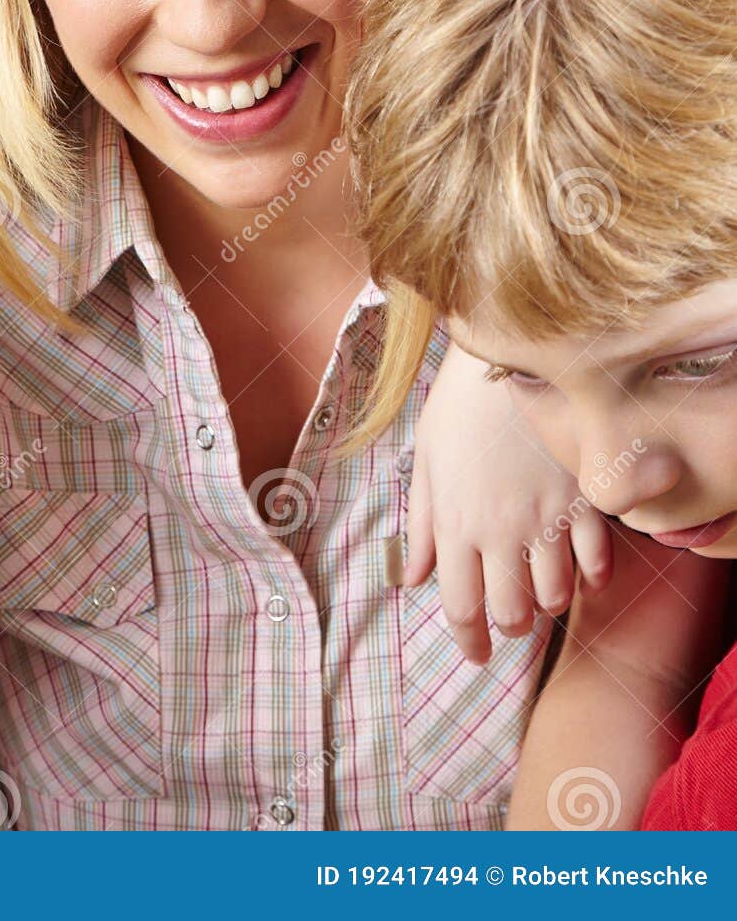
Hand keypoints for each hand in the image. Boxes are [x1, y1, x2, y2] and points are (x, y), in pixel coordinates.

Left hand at [406, 342, 613, 662]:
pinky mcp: (585, 499)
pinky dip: (590, 578)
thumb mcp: (426, 461)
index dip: (469, 639)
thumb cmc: (459, 407)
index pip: (460, 606)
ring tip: (541, 593)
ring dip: (548, 605)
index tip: (475, 652)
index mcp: (456, 523)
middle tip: (509, 622)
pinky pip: (597, 563)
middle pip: (512, 613)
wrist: (511, 359)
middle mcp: (501, 529)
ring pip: (555, 596)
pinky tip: (580, 571)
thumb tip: (412, 577)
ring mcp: (547, 517)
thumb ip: (422, 524)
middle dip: (510, 629)